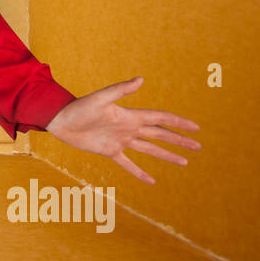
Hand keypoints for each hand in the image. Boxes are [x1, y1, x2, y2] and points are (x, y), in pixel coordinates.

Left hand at [44, 76, 199, 184]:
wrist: (61, 120)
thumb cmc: (79, 107)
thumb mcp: (101, 98)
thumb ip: (121, 90)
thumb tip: (141, 79)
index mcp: (130, 115)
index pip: (160, 119)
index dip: (178, 123)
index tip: (196, 128)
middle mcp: (129, 128)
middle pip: (160, 135)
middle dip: (179, 140)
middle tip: (198, 146)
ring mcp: (121, 141)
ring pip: (149, 150)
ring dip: (167, 155)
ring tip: (184, 162)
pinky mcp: (110, 152)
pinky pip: (128, 164)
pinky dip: (139, 173)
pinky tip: (152, 181)